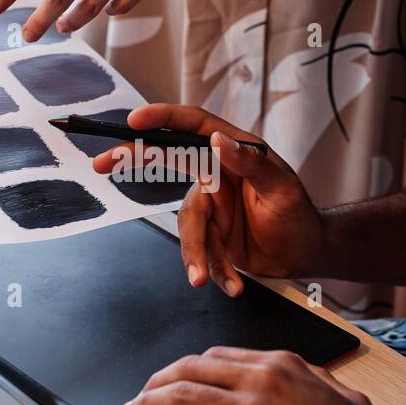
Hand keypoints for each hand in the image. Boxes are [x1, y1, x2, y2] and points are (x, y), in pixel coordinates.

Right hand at [91, 104, 324, 296]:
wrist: (304, 256)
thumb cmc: (299, 216)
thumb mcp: (282, 188)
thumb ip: (250, 163)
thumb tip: (216, 140)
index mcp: (235, 152)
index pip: (194, 126)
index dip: (163, 118)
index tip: (135, 121)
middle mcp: (216, 173)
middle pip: (169, 165)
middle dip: (134, 162)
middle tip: (101, 164)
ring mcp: (210, 205)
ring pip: (187, 226)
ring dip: (196, 254)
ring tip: (204, 280)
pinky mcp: (208, 235)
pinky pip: (200, 252)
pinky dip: (214, 271)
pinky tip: (232, 286)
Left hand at [121, 347, 399, 404]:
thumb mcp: (342, 394)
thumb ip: (314, 378)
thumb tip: (303, 374)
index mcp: (280, 365)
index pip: (217, 356)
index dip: (187, 367)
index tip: (173, 378)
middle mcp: (260, 381)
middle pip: (189, 369)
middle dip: (157, 380)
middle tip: (141, 394)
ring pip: (178, 398)